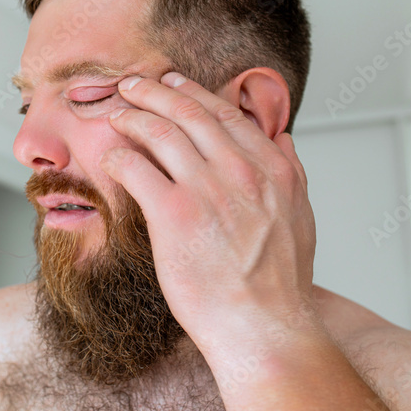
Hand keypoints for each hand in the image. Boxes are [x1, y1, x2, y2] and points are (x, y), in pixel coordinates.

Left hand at [99, 71, 317, 352]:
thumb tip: (283, 140)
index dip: (193, 92)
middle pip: (188, 112)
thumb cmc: (278, 285)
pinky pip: (135, 168)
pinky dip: (117, 156)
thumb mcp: (301, 218)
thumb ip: (291, 173)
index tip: (173, 83)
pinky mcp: (173, 213)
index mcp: (271, 169)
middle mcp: (240, 171)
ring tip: (115, 115)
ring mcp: (206, 189)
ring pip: (159, 131)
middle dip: (154, 91)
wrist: (263, 327)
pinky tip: (108, 158)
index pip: (226, 113)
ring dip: (132, 116)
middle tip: (132, 85)